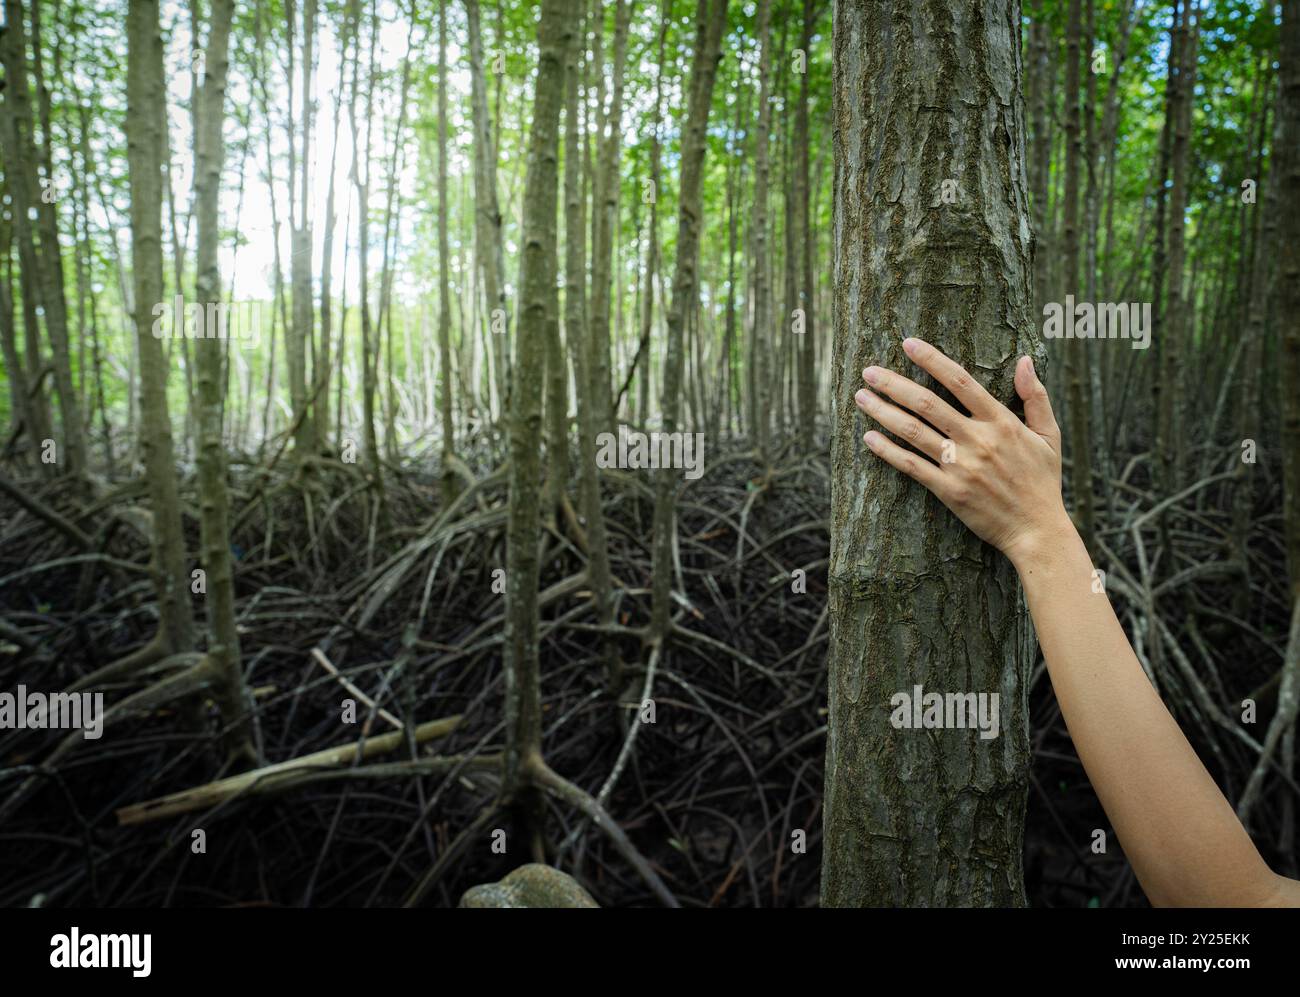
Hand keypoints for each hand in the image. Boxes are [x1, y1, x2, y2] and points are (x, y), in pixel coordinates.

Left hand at [853, 336, 1074, 566]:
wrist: (1036, 530)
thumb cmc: (1042, 481)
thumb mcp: (1049, 436)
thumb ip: (1036, 396)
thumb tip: (1025, 361)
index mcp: (1001, 421)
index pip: (960, 381)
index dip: (932, 360)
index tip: (907, 344)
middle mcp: (978, 440)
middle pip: (927, 403)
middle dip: (894, 384)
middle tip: (868, 371)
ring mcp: (961, 466)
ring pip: (913, 432)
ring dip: (883, 412)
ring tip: (861, 397)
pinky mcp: (949, 491)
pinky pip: (911, 467)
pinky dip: (887, 451)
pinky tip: (869, 438)